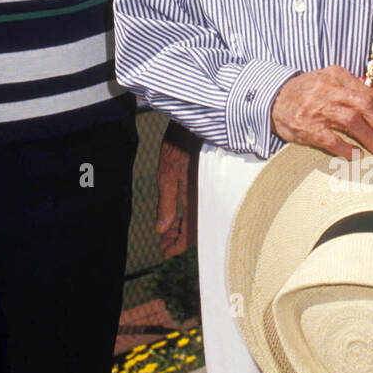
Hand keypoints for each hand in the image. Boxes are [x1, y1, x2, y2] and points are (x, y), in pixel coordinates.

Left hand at [156, 120, 199, 257]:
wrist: (200, 120)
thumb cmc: (181, 143)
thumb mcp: (167, 172)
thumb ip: (166, 202)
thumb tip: (162, 230)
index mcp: (197, 199)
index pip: (190, 232)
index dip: (177, 245)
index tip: (164, 253)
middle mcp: (207, 198)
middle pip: (196, 228)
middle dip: (178, 238)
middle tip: (163, 244)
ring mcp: (210, 190)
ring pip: (199, 218)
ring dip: (183, 226)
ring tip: (167, 232)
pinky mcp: (210, 182)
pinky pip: (202, 205)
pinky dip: (189, 213)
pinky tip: (179, 214)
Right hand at [270, 66, 372, 159]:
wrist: (272, 99)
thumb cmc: (307, 92)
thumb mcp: (333, 84)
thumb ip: (361, 93)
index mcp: (337, 76)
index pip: (369, 93)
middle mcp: (328, 90)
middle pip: (365, 106)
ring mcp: (317, 108)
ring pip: (352, 122)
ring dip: (369, 138)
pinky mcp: (306, 127)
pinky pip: (332, 140)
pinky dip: (346, 149)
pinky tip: (355, 155)